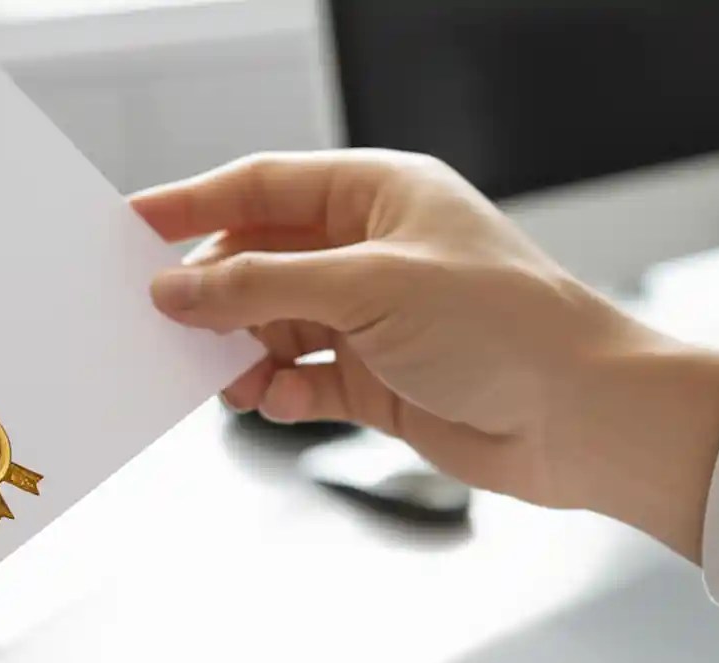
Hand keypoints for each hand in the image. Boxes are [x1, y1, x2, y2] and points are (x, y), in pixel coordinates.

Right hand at [133, 150, 718, 560]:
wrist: (585, 419)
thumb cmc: (507, 326)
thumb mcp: (370, 287)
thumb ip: (261, 284)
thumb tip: (175, 287)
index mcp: (378, 195)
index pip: (264, 186)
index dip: (194, 202)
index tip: (133, 225)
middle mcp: (370, 250)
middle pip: (260, 257)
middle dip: (214, 290)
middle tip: (166, 321)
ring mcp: (371, 316)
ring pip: (272, 321)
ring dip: (241, 348)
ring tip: (223, 376)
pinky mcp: (375, 378)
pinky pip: (300, 375)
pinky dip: (279, 388)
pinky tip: (275, 398)